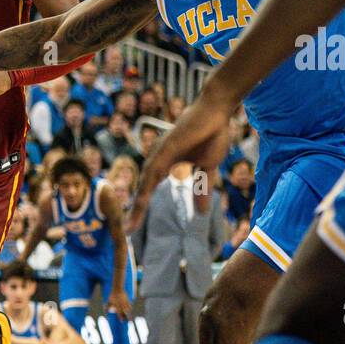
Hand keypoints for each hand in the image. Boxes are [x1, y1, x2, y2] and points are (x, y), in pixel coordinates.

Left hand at [108, 290, 132, 320]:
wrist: (118, 289)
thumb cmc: (112, 296)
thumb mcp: (108, 301)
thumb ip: (107, 307)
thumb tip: (106, 312)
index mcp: (117, 306)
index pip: (120, 313)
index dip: (121, 318)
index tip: (122, 322)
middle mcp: (122, 305)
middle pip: (125, 312)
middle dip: (127, 317)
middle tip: (128, 321)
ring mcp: (125, 303)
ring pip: (128, 309)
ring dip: (129, 314)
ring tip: (130, 318)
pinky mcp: (128, 300)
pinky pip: (130, 305)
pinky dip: (130, 308)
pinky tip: (130, 311)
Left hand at [129, 94, 233, 228]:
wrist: (217, 111)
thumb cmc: (211, 135)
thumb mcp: (208, 168)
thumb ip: (202, 188)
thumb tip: (201, 213)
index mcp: (164, 164)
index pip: (149, 191)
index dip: (142, 208)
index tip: (134, 228)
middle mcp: (158, 159)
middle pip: (143, 190)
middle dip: (135, 211)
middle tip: (127, 232)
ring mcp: (161, 152)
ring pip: (146, 183)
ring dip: (138, 204)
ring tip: (130, 224)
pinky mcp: (167, 146)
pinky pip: (155, 169)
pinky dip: (148, 185)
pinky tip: (143, 199)